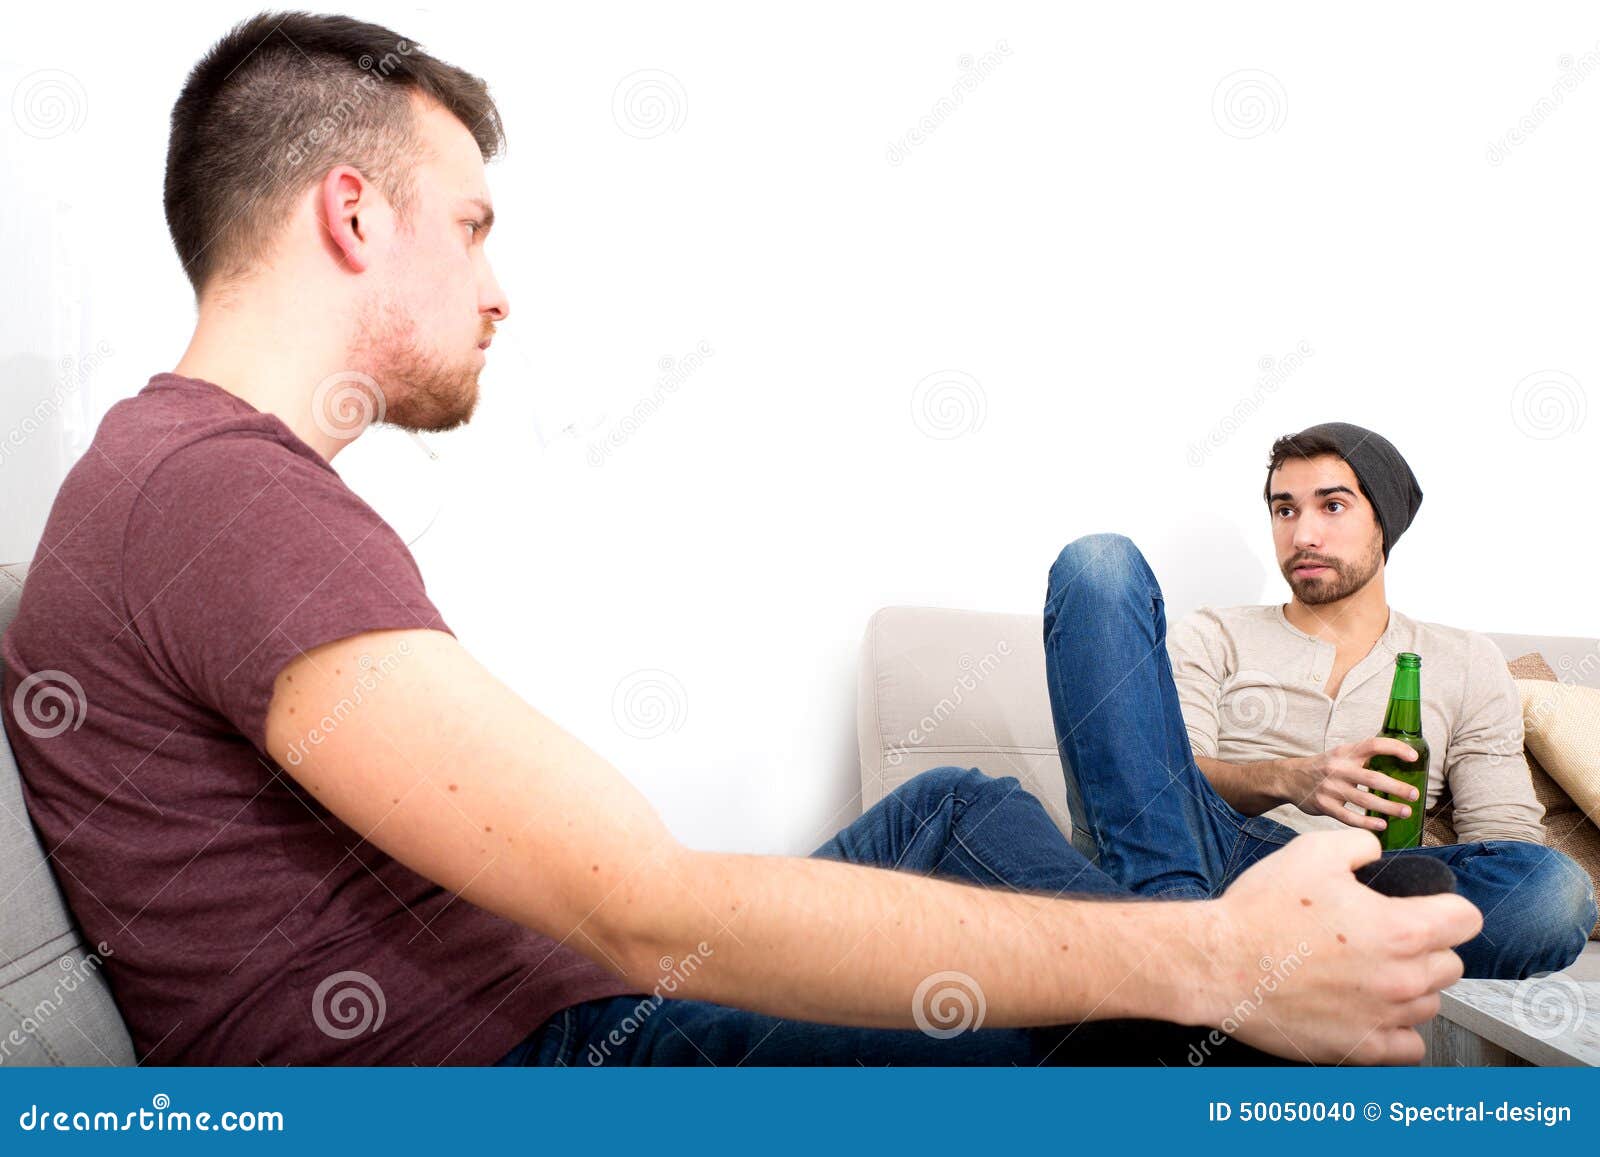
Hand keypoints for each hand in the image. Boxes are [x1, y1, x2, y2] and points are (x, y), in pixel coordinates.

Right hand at [1205, 830, 1480, 1063]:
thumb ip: (1360, 847)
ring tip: (1369, 972)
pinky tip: (1372, 1009)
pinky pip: (1410, 1046)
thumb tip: (1377, 854)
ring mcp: (1383, 1018)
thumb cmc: (1260, 911)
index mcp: (1399, 929)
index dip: (1446, 907)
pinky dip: (1398, 1029)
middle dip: (1426, 947)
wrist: (1218, 963)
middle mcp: (1401, 978)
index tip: (1427, 908)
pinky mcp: (1361, 1049)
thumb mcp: (1311, 852)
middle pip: (1451, 964)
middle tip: (1383, 937)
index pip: (1466, 920)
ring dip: (1410, 986)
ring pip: (1429, 1003)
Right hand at [1276, 738, 1421, 831]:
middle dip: (1397, 787)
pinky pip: (1349, 817)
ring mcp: (1331, 788)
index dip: (1395, 748)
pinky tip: (1381, 825)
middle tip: (1414, 795)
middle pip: (1372, 778)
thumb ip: (1363, 757)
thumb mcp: (1340, 755)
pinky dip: (1367, 823)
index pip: (1373, 745)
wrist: (1290, 778)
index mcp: (1345, 752)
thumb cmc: (1323, 767)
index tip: (1413, 757)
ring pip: (1364, 800)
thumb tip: (1397, 762)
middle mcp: (1338, 769)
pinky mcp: (1325, 806)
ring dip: (1388, 807)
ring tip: (1405, 812)